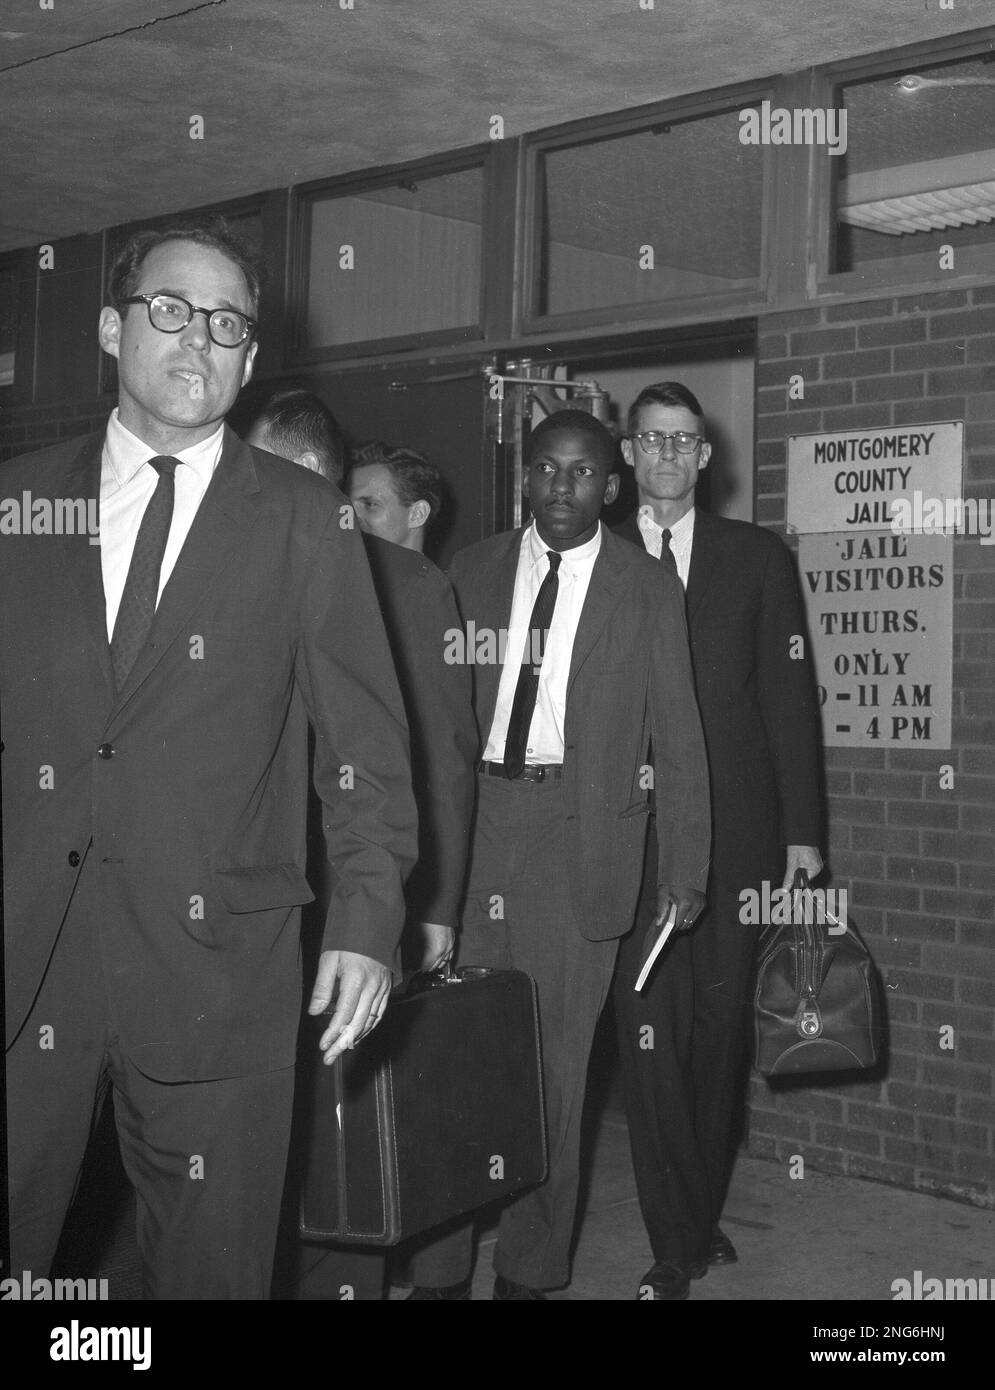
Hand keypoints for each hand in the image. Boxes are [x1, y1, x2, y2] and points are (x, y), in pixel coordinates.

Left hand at [308, 950, 392, 1064]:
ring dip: (356, 1038)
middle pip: (357, 1024)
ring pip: (370, 1021)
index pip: (343, 1016)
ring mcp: (382, 989)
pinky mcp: (387, 988)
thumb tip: (315, 1011)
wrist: (375, 924)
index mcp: (356, 981)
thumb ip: (323, 987)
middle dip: (342, 1044)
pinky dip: (369, 1027)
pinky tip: (359, 1034)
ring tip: (342, 1049)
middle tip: (330, 1058)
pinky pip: (379, 1013)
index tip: (323, 1046)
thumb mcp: (329, 959)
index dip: (332, 1034)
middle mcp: (371, 988)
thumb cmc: (349, 940)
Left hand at [413, 922, 454, 973]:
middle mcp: (445, 949)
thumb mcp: (417, 936)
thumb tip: (416, 957)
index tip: (419, 968)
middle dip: (429, 966)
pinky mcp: (453, 939)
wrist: (439, 908)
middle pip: (437, 964)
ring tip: (431, 963)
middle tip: (423, 967)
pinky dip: (445, 956)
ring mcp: (451, 944)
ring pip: (445, 960)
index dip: (422, 968)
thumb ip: (418, 950)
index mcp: (437, 950)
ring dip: (438, 962)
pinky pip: (450, 953)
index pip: (429, 966)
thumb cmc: (428, 919)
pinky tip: (440, 956)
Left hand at [656, 884, 705, 934]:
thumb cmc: (673, 881)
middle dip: (677, 927)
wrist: (686, 870)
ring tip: (675, 921)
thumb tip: (658, 923)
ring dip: (683, 923)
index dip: (672, 929)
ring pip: (691, 922)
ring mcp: (701, 905)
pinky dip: (689, 918)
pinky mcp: (704, 904)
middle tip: (670, 927)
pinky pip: (696, 917)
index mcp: (685, 903)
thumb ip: (660, 908)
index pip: (678, 923)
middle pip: (685, 924)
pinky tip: (682, 915)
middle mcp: (695, 905)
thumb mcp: (663, 892)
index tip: (667, 932)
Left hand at [781, 846, 823, 890]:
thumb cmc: (798, 846)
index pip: (805, 882)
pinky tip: (798, 857)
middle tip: (793, 864)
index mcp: (815, 869)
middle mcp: (818, 866)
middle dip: (797, 873)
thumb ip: (789, 878)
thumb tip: (785, 889)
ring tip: (795, 859)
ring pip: (804, 870)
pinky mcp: (814, 858)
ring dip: (798, 868)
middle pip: (805, 877)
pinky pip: (806, 865)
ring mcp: (816, 862)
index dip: (796, 880)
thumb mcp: (792, 863)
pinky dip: (801, 863)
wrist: (800, 833)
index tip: (790, 879)